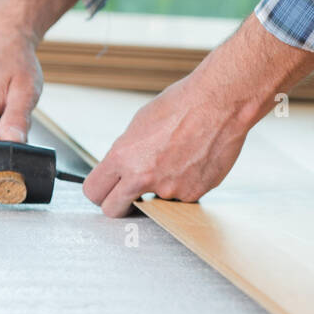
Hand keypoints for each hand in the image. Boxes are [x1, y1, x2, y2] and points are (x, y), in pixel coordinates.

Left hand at [83, 12, 313, 215]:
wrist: (219, 103)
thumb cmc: (181, 105)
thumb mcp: (140, 123)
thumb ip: (126, 153)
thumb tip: (120, 169)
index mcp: (123, 157)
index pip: (94, 192)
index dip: (99, 191)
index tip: (106, 190)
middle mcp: (143, 177)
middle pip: (113, 210)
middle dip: (119, 203)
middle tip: (130, 192)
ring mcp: (169, 190)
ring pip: (154, 201)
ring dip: (161, 187)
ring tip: (178, 157)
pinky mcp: (194, 193)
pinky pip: (181, 195)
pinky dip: (185, 183)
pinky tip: (194, 160)